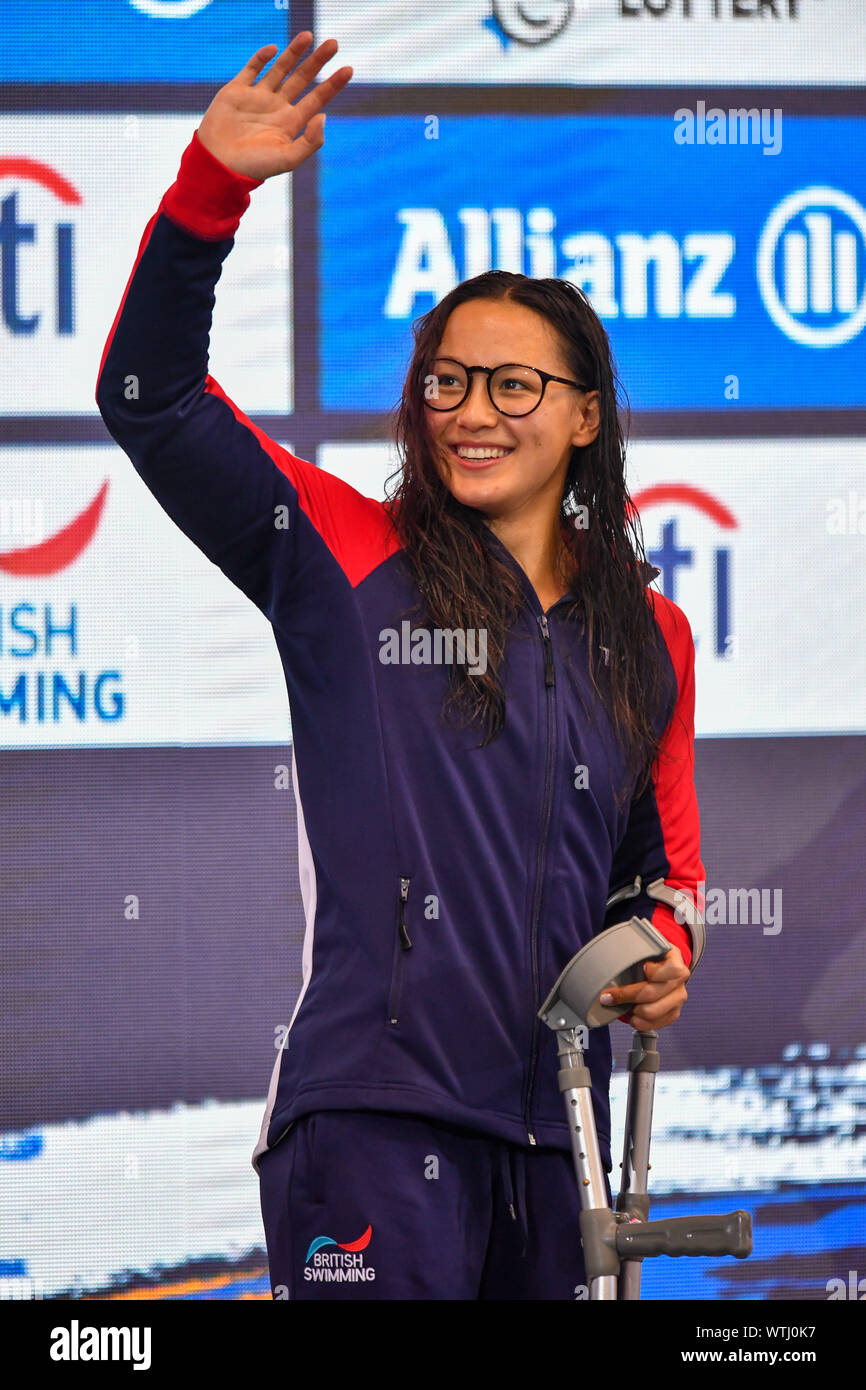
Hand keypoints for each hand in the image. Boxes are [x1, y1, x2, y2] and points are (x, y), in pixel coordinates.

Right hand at [196, 31, 352, 180]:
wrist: (219, 164)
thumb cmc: (254, 167)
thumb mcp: (288, 160)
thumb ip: (309, 142)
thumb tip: (323, 116)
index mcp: (290, 123)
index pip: (317, 99)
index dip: (333, 85)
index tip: (349, 69)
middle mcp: (276, 107)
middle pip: (302, 79)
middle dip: (317, 61)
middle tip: (334, 43)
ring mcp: (257, 97)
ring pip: (280, 69)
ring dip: (294, 53)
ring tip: (308, 35)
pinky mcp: (237, 91)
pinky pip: (251, 69)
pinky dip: (261, 58)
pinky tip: (274, 49)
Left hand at [599, 947, 689, 1030]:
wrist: (659, 965)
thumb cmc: (648, 956)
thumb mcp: (645, 944)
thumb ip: (634, 948)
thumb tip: (610, 954)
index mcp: (675, 960)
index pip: (672, 970)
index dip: (655, 972)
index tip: (642, 968)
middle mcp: (680, 981)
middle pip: (652, 994)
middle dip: (625, 995)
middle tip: (608, 995)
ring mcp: (677, 999)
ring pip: (651, 1012)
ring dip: (632, 1010)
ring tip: (621, 1004)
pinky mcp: (673, 1014)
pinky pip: (654, 1024)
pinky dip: (638, 1022)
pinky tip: (631, 1014)